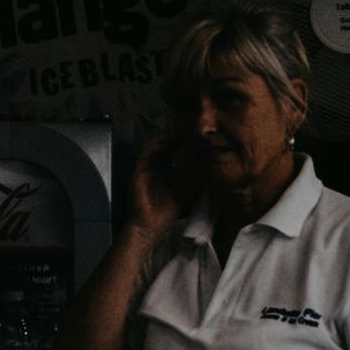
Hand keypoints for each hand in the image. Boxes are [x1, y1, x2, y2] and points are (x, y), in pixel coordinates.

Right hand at [122, 131, 198, 246]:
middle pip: (168, 143)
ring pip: (157, 144)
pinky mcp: (139, 169)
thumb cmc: (168, 212)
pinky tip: (168, 140)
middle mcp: (158, 165)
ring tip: (181, 129)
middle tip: (191, 123)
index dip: (188, 140)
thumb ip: (195, 174)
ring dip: (168, 136)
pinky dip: (157, 145)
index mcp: (169, 170)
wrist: (150, 226)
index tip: (199, 132)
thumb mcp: (187, 189)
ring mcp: (148, 166)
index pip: (178, 150)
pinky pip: (147, 152)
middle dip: (178, 133)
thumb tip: (209, 160)